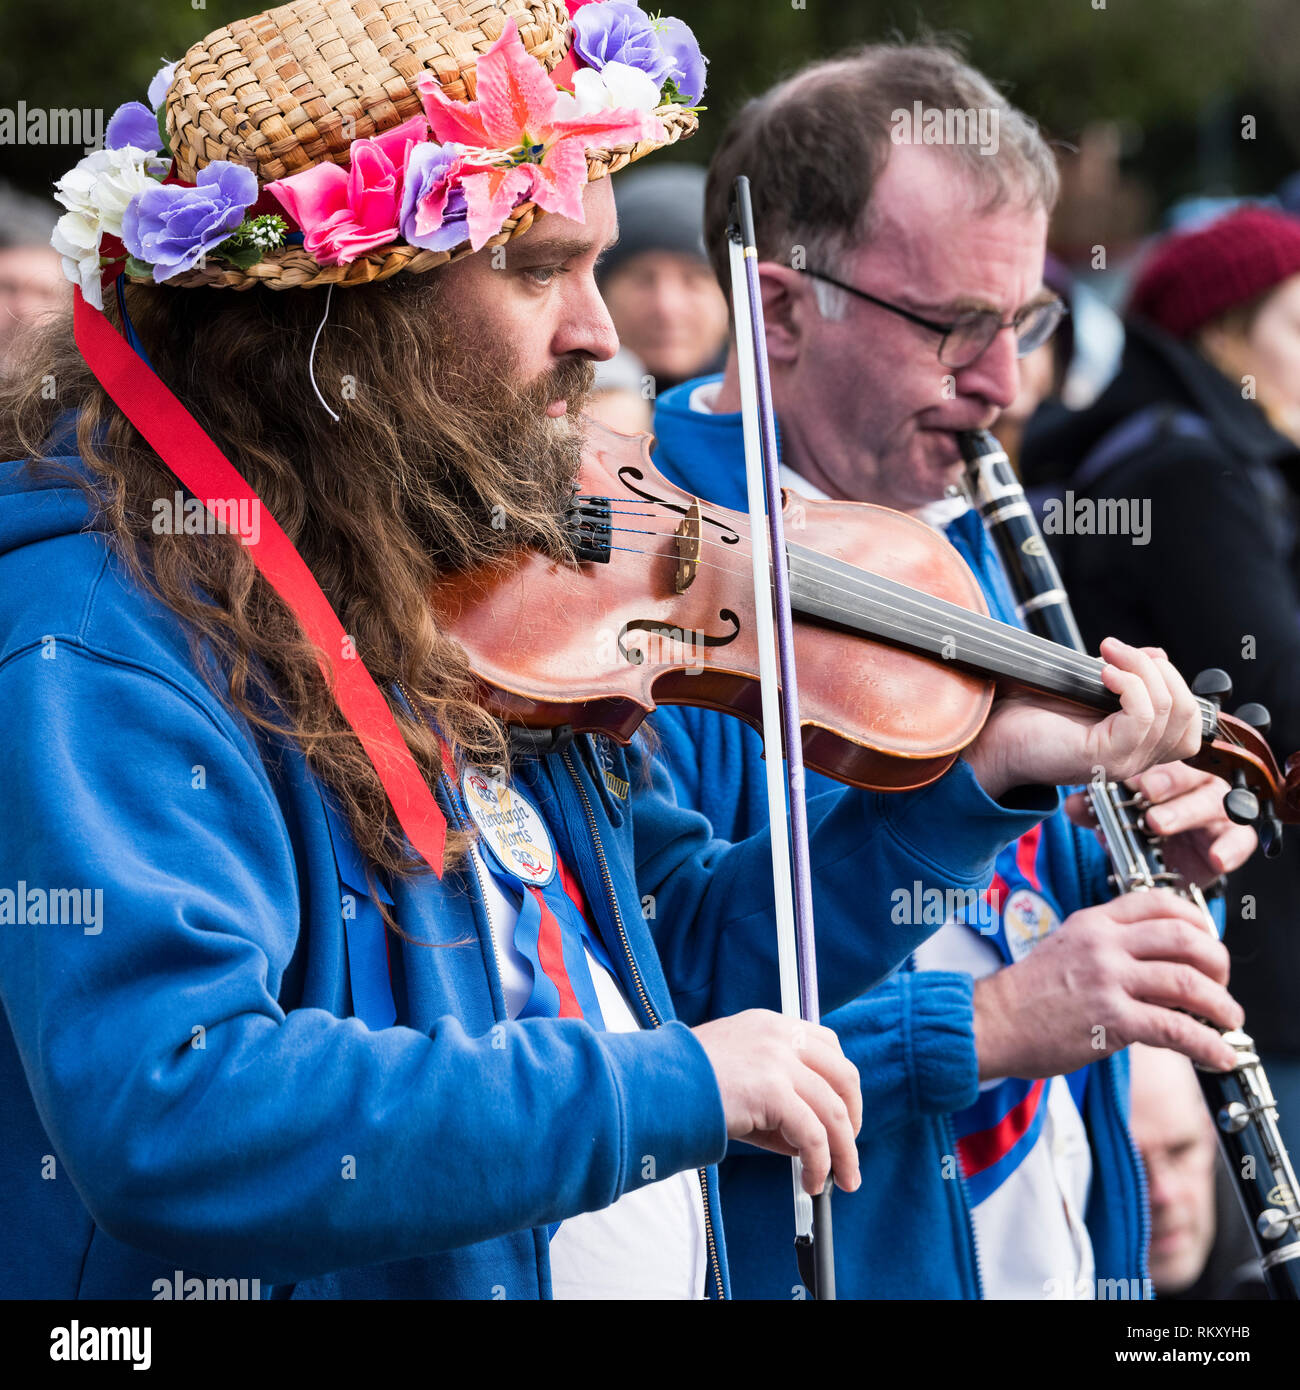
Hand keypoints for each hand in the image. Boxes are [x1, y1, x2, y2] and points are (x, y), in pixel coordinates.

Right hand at [691, 1010, 861, 1194]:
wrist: (654, 1086)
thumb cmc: (687, 1085)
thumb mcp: (739, 1075)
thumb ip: (777, 1095)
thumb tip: (810, 1142)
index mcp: (770, 1025)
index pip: (828, 1045)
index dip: (842, 1085)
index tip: (842, 1116)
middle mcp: (779, 1036)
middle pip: (843, 1076)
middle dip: (852, 1119)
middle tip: (847, 1153)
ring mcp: (778, 1061)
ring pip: (834, 1111)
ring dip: (843, 1152)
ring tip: (839, 1180)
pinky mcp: (772, 1090)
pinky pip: (813, 1135)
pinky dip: (819, 1164)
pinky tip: (810, 1181)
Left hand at [963, 639, 1200, 799]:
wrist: (991, 739)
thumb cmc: (1030, 714)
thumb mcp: (1088, 686)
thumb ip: (1126, 675)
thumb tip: (1157, 655)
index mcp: (1138, 743)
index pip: (1191, 721)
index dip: (1176, 681)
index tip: (1139, 656)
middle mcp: (1137, 758)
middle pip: (1188, 714)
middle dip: (1160, 669)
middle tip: (1118, 649)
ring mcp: (1124, 761)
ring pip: (1169, 711)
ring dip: (1142, 669)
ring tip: (1108, 656)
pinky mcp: (1105, 758)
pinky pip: (1143, 718)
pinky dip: (1131, 686)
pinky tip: (1105, 673)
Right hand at [972, 889, 1242, 1078]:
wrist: (993, 1022)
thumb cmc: (1028, 993)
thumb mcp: (1069, 947)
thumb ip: (1112, 946)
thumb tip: (1162, 964)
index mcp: (1095, 922)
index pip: (1161, 904)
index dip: (1198, 922)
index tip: (1210, 942)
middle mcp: (1104, 944)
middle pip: (1185, 940)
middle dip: (1218, 964)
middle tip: (1222, 986)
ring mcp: (1108, 980)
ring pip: (1189, 983)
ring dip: (1221, 1007)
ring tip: (1228, 1023)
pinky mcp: (1111, 1019)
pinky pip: (1176, 1029)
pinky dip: (1208, 1045)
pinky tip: (1218, 1055)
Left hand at [1064, 761, 1257, 888]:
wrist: (1162, 871)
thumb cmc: (1141, 835)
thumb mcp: (1115, 823)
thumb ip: (1095, 812)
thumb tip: (1071, 804)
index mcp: (1169, 775)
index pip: (1166, 762)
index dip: (1151, 771)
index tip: (1133, 781)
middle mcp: (1196, 787)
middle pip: (1190, 777)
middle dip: (1167, 786)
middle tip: (1145, 795)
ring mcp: (1216, 812)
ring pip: (1212, 804)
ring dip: (1186, 813)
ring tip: (1159, 824)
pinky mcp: (1231, 839)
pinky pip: (1240, 840)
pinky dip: (1230, 848)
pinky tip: (1216, 857)